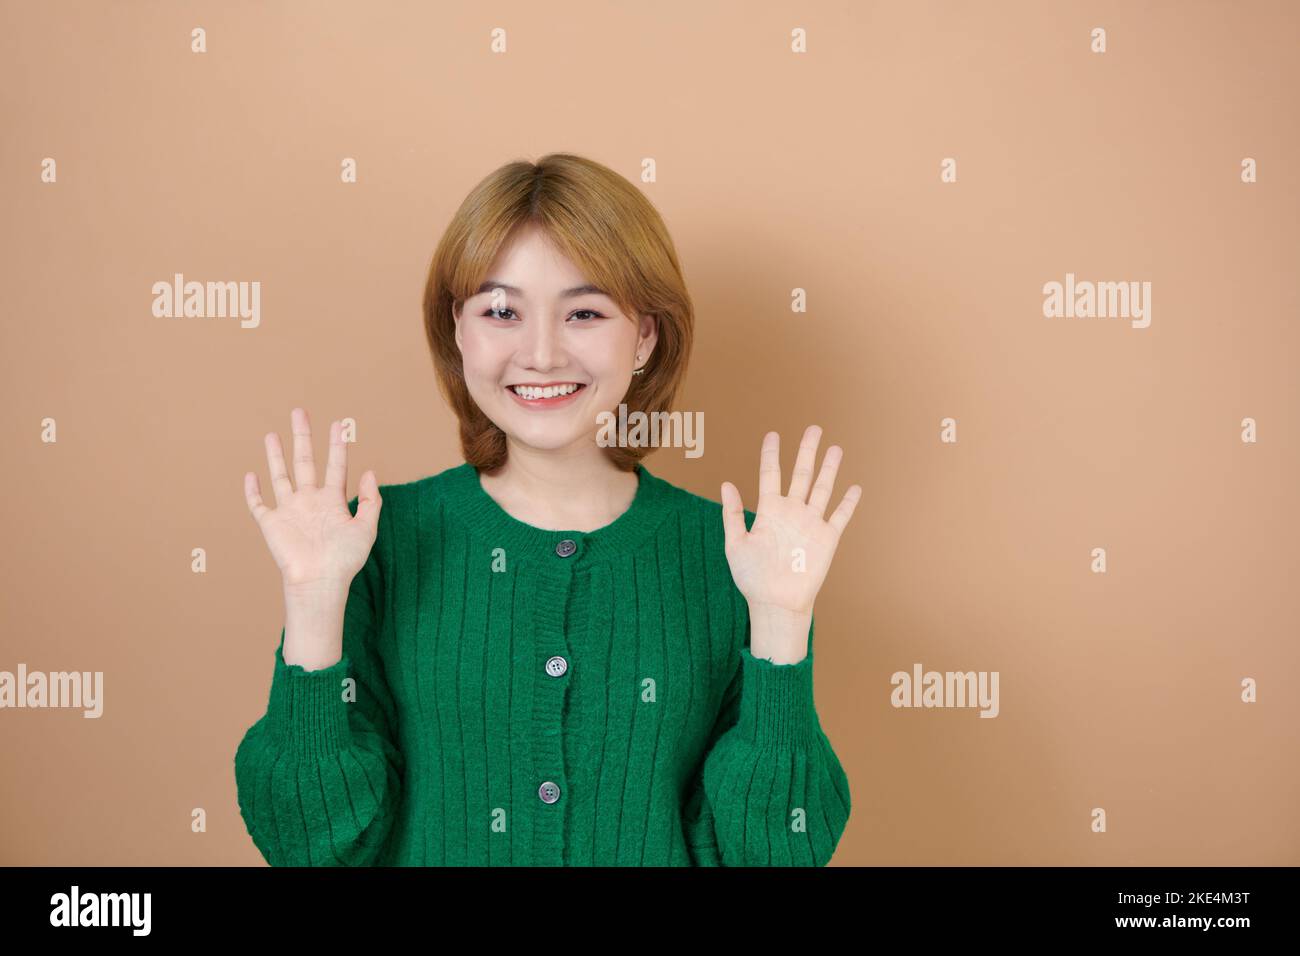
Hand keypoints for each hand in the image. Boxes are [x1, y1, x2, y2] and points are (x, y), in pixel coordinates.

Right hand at [243, 407, 381, 590]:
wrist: (319, 582)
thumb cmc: (345, 561)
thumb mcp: (366, 529)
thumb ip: (371, 501)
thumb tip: (371, 472)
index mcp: (333, 501)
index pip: (335, 466)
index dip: (337, 445)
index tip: (339, 424)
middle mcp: (310, 501)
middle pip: (305, 461)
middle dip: (303, 437)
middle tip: (299, 412)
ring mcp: (289, 511)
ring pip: (280, 476)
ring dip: (275, 455)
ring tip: (272, 433)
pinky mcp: (271, 523)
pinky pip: (258, 504)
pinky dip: (253, 490)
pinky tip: (250, 475)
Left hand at [721, 426, 860, 616]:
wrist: (776, 603)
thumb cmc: (752, 578)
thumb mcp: (736, 545)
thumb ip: (732, 514)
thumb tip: (726, 483)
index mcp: (769, 511)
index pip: (771, 475)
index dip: (771, 454)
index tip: (773, 434)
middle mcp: (792, 513)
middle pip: (801, 474)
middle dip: (807, 451)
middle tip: (814, 428)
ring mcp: (811, 524)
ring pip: (822, 489)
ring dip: (829, 469)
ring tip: (835, 448)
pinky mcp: (827, 538)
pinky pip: (840, 516)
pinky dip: (848, 502)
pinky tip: (854, 487)